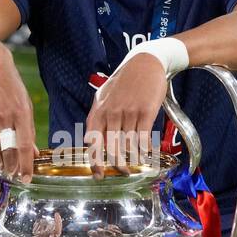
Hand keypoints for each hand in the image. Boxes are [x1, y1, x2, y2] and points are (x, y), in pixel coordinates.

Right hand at [0, 43, 37, 180]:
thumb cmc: (11, 86)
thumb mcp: (25, 104)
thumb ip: (28, 129)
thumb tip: (33, 153)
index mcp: (21, 113)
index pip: (25, 146)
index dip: (26, 166)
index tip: (26, 179)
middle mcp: (5, 116)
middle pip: (8, 151)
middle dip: (11, 168)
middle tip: (12, 175)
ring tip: (1, 168)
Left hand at [85, 52, 167, 176]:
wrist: (145, 62)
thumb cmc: (124, 81)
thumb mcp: (104, 96)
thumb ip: (96, 118)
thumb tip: (88, 139)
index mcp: (99, 111)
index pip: (93, 141)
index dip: (95, 161)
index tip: (98, 174)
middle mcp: (112, 113)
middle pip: (111, 148)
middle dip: (116, 165)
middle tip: (122, 173)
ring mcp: (129, 113)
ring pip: (128, 146)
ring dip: (132, 160)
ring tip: (135, 166)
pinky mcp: (146, 112)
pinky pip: (143, 139)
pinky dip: (145, 151)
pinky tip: (147, 156)